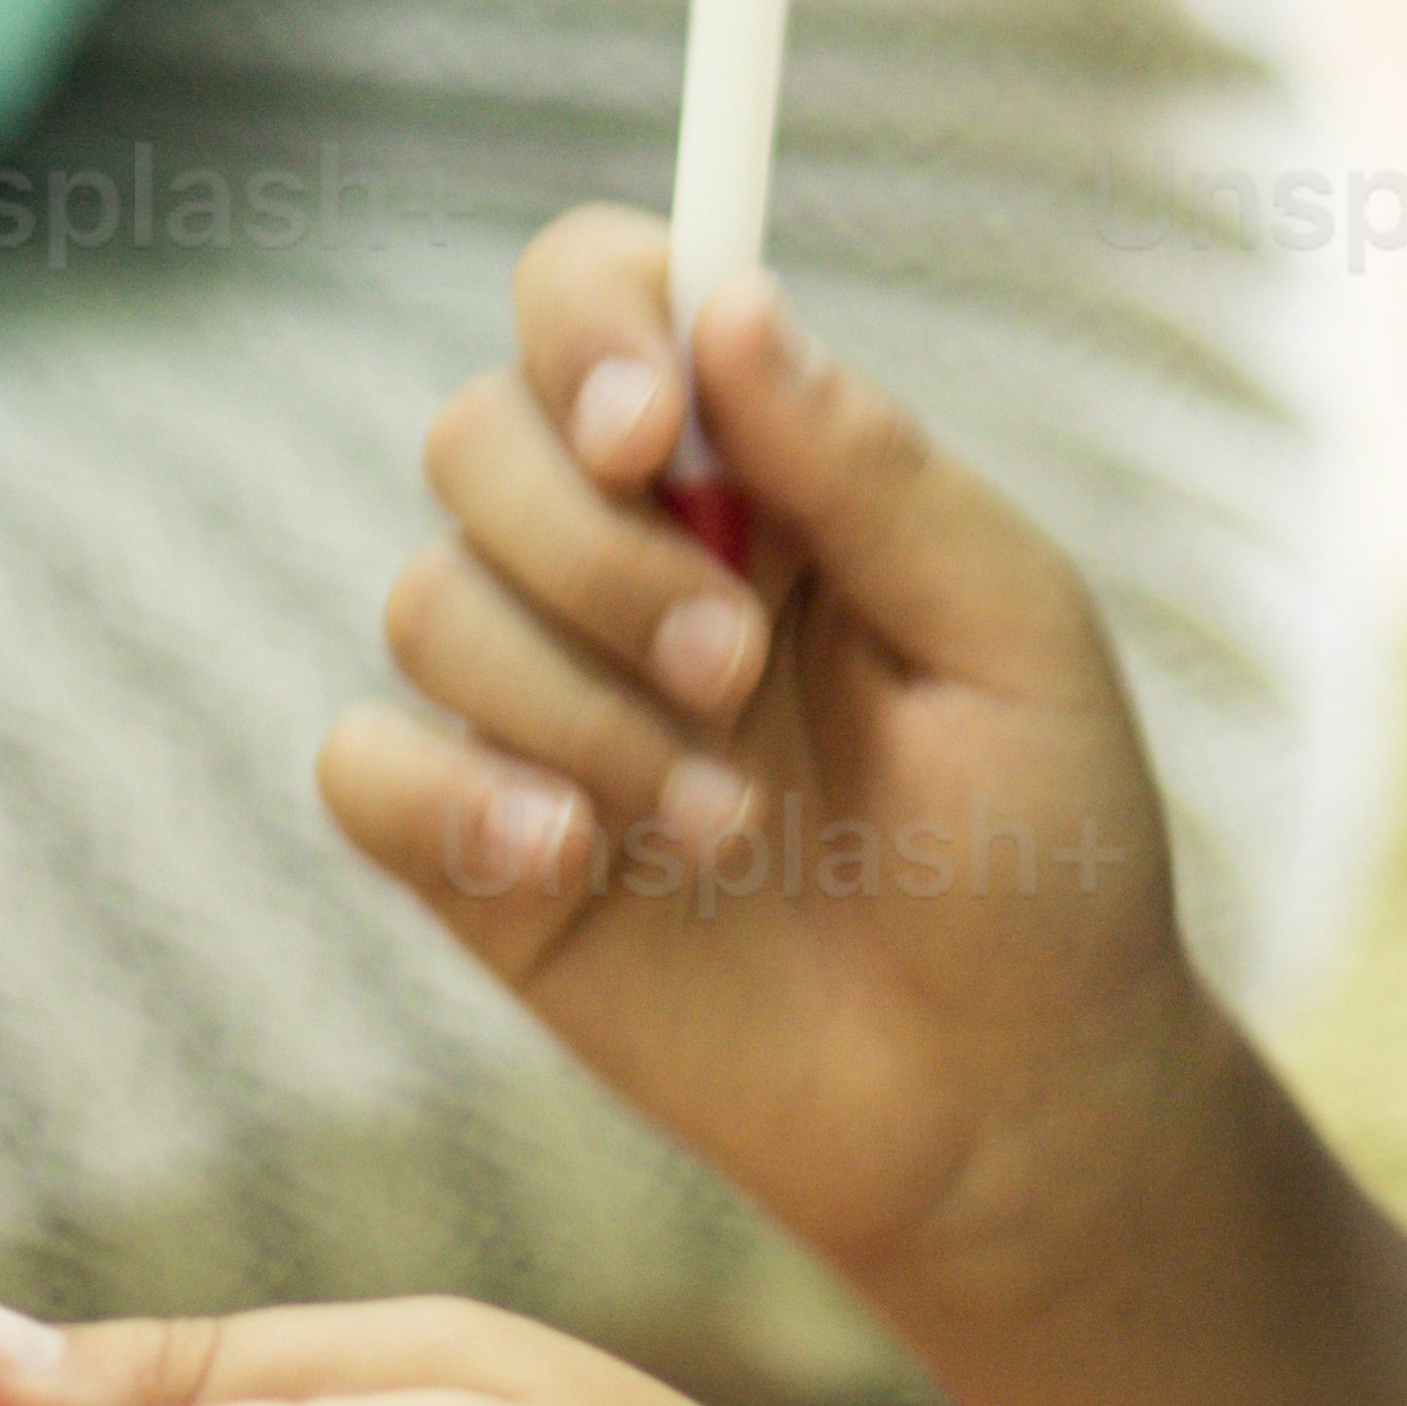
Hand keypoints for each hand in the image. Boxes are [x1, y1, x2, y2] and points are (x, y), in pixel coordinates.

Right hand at [320, 216, 1220, 1321]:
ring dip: (580, 710)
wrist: (1008, 1107)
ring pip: (427, 602)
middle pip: (475, 434)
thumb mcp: (1011, 635)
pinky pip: (362, 766)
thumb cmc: (1044, 856)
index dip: (584, 322)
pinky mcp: (477, 854)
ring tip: (724, 826)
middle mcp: (623, 565)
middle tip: (739, 666)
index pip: (598, 299)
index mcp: (753, 475)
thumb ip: (871, 468)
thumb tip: (733, 306)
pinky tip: (574, 864)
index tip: (649, 427)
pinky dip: (448, 800)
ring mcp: (542, 708)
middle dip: (597, 551)